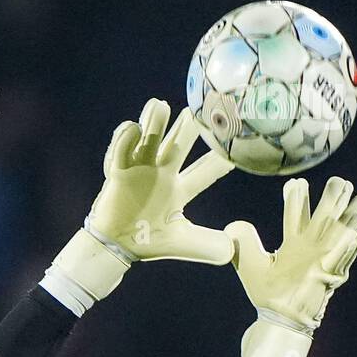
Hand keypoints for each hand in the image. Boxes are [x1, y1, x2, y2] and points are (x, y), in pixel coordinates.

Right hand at [88, 99, 235, 264]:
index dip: (222, 160)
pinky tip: (133, 129)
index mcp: (180, 189)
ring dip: (155, 121)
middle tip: (201, 106)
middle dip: (189, 127)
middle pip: (180, 144)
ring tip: (160, 105)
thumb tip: (231, 251)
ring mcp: (140, 169)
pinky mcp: (118, 171)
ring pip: (150, 138)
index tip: (241, 142)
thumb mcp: (180, 242)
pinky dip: (126, 137)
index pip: (207, 172)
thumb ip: (205, 245)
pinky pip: (122, 148)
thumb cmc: (147, 241)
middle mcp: (163, 173)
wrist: (115, 246)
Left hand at [226, 176, 356, 332]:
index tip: (295, 182)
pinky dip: (348, 249)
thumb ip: (244, 244)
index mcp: (292, 245)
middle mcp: (310, 249)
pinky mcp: (329, 276)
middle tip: (339, 181)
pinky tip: (355, 234)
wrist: (279, 318)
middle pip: (324, 219)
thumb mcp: (250, 265)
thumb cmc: (267, 294)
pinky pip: (341, 261)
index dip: (296, 200)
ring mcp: (322, 261)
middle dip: (332, 201)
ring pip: (340, 235)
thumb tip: (233, 226)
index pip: (296, 216)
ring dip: (350, 218)